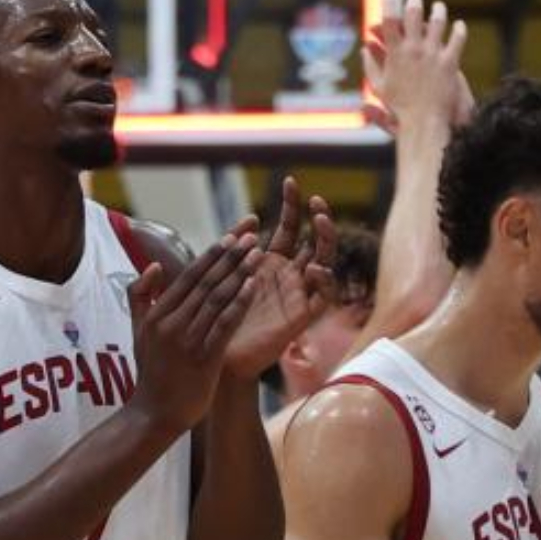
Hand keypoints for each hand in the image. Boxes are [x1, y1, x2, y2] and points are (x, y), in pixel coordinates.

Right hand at [126, 231, 259, 432]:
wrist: (155, 413)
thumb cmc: (151, 373)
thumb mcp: (137, 331)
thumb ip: (140, 296)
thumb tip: (153, 266)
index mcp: (156, 314)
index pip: (188, 274)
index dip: (213, 252)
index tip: (233, 234)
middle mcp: (171, 322)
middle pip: (206, 281)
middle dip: (231, 255)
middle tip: (252, 234)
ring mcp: (187, 340)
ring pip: (217, 298)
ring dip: (239, 273)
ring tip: (259, 253)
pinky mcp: (203, 357)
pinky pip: (224, 324)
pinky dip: (239, 303)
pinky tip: (253, 285)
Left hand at [222, 178, 338, 381]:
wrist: (214, 359)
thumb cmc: (215, 318)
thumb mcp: (221, 275)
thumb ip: (232, 249)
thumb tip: (247, 218)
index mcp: (269, 263)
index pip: (288, 226)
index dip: (291, 204)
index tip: (289, 180)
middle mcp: (288, 276)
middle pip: (312, 239)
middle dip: (317, 216)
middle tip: (314, 198)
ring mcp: (297, 294)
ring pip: (324, 261)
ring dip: (326, 239)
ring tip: (320, 220)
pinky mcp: (301, 317)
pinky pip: (321, 297)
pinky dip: (322, 279)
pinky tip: (314, 266)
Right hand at [363, 0, 474, 134]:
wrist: (422, 120)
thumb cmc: (399, 107)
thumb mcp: (379, 87)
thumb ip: (370, 66)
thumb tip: (364, 50)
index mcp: (395, 54)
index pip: (390, 23)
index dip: (389, 7)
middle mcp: (414, 50)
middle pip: (413, 16)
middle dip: (413, 4)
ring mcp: (433, 54)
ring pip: (438, 23)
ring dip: (438, 11)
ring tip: (438, 6)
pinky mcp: (449, 62)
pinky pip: (457, 39)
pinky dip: (458, 30)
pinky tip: (459, 25)